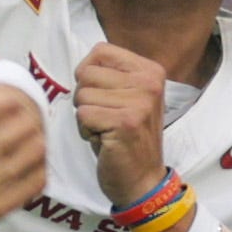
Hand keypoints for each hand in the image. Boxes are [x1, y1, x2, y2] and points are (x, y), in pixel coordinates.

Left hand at [74, 40, 170, 210]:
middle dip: (85, 98)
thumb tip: (81, 64)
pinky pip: (83, 115)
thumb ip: (111, 75)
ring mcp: (140, 102)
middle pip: (86, 73)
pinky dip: (86, 131)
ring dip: (86, 117)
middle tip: (105, 118)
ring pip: (82, 95)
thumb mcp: (128, 97)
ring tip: (106, 130)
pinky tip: (105, 141)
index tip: (103, 96)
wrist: (143, 180)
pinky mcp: (126, 122)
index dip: (89, 74)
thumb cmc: (127, 138)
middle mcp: (149, 82)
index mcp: (150, 71)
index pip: (100, 50)